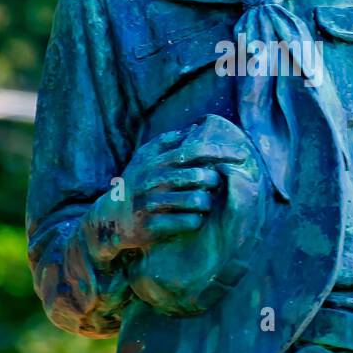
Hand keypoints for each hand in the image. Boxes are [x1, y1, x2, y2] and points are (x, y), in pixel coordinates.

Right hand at [82, 129, 248, 263]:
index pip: (195, 150)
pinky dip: (197, 220)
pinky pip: (189, 222)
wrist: (110, 218)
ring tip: (203, 203)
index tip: (242, 155)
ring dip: (207, 202)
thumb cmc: (134, 184)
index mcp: (156, 161)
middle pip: (200, 175)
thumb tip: (195, 127)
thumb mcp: (145, 158)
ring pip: (197, 200)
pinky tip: (194, 218)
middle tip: (214, 186)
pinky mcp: (152, 225)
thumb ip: (168, 141)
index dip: (221, 151)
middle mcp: (153, 180)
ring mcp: (152, 203)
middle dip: (214, 181)